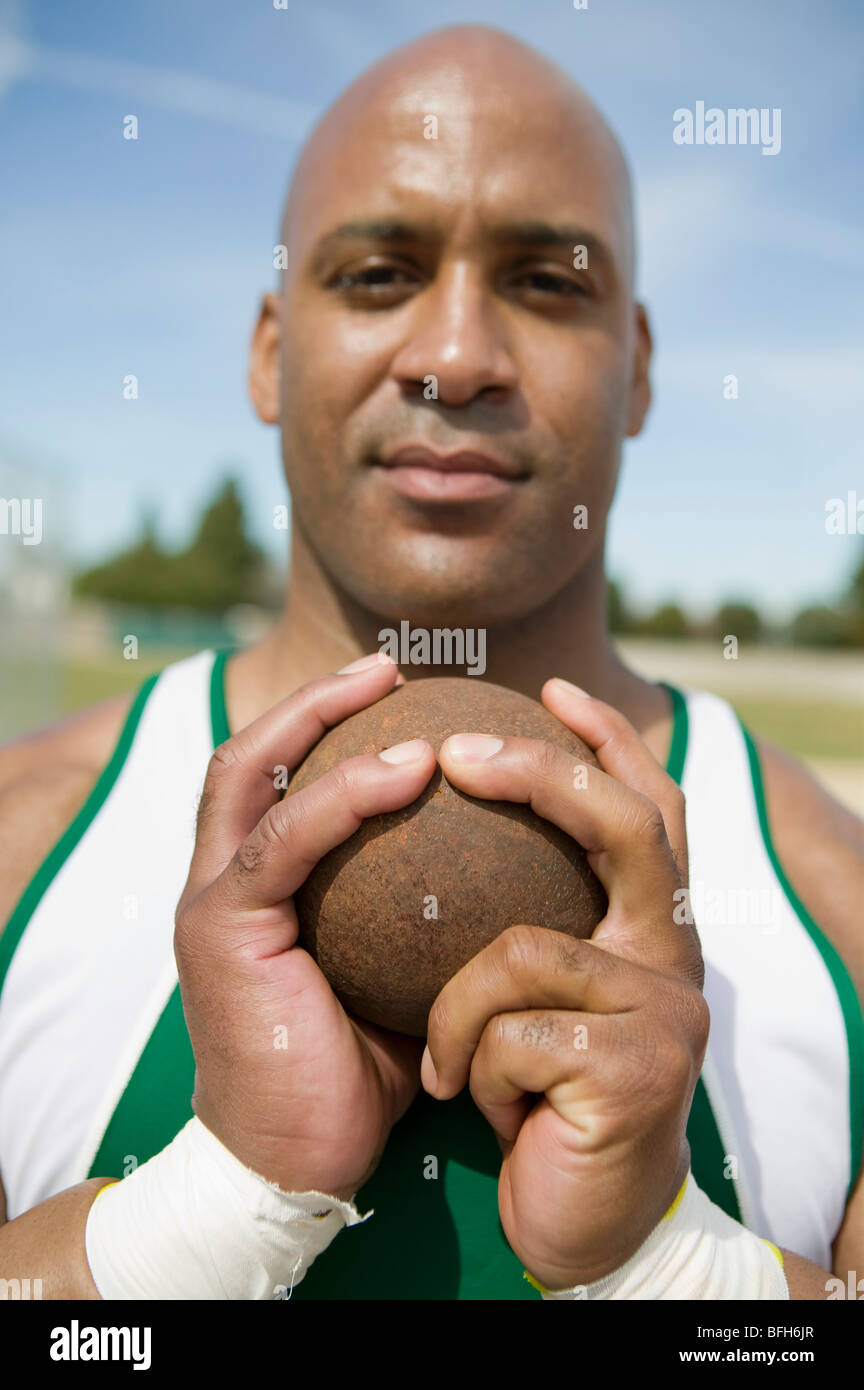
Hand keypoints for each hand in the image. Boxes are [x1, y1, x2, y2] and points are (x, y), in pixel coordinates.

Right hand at [174, 655, 436, 1201]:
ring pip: (249, 774)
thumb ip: (422, 910)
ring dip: (319, 722)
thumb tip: (507, 859)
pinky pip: (284, 844)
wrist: (298, 1161)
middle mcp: (222, 878)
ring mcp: (213, 899)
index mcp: (257, 886)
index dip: (326, 722)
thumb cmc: (359, 1068)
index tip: (401, 693)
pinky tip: (407, 772)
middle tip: (389, 668)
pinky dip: (342, 799)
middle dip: (314, 699)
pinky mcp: (221, 931)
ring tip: (392, 693)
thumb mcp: (400, 971)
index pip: (279, 778)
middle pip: (249, 753)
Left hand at [423, 679, 707, 1290]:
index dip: (607, 741)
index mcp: (648, 932)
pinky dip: (467, 1069)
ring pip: (523, 949)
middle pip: (625, 827)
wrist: (578, 1227)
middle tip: (457, 753)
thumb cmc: (537, 1101)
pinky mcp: (639, 1072)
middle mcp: (676, 959)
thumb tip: (445, 826)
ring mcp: (667, 1013)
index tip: (550, 689)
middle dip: (539, 776)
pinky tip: (481, 1110)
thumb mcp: (527, 998)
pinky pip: (507, 1033)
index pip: (645, 809)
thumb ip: (522, 919)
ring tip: (443, 1063)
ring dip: (457, 1012)